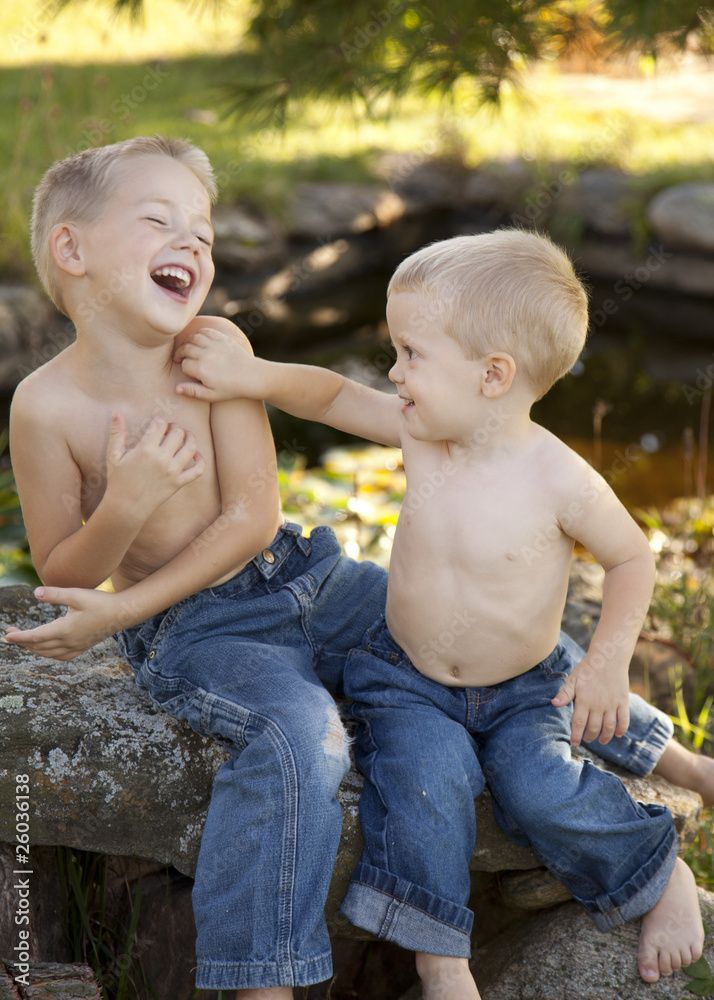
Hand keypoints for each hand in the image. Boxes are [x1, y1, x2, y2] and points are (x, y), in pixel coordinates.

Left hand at [3, 587, 134, 660]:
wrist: (122, 613)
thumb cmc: (100, 602)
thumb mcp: (77, 594)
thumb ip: (55, 594)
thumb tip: (35, 593)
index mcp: (65, 630)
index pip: (36, 637)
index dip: (20, 637)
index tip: (7, 636)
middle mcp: (69, 641)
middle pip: (39, 646)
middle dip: (23, 641)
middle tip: (11, 631)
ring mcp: (76, 646)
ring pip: (48, 653)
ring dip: (34, 648)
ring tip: (25, 640)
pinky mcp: (82, 647)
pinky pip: (60, 656)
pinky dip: (49, 654)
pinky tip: (47, 649)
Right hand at [106, 412, 203, 516]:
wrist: (126, 507)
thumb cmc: (118, 480)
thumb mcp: (114, 455)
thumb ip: (116, 432)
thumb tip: (116, 412)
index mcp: (145, 450)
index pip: (160, 424)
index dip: (161, 419)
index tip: (159, 421)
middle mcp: (161, 459)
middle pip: (178, 433)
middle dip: (175, 427)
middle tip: (171, 429)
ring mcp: (172, 472)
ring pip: (191, 448)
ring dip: (190, 438)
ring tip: (185, 436)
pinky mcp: (179, 483)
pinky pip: (198, 470)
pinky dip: (201, 460)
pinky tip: (195, 454)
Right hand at [174, 326, 254, 400]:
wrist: (251, 376)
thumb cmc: (231, 388)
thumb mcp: (211, 395)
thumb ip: (193, 391)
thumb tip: (176, 389)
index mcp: (202, 370)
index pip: (184, 364)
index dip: (184, 368)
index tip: (188, 372)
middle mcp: (207, 355)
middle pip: (185, 349)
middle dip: (180, 353)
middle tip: (179, 358)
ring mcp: (215, 345)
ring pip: (193, 338)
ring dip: (188, 342)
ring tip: (187, 349)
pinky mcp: (222, 339)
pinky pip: (206, 331)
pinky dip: (199, 334)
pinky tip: (198, 340)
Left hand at [551, 655, 629, 745]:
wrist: (608, 657)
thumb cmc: (588, 668)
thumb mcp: (573, 679)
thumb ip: (565, 693)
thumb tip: (554, 704)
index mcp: (584, 700)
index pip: (578, 723)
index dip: (576, 735)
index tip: (574, 743)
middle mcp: (598, 705)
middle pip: (594, 728)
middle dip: (590, 737)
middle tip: (587, 740)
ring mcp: (611, 704)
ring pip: (609, 727)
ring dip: (605, 737)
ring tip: (601, 741)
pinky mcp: (623, 701)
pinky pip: (624, 719)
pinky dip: (622, 729)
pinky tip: (618, 734)